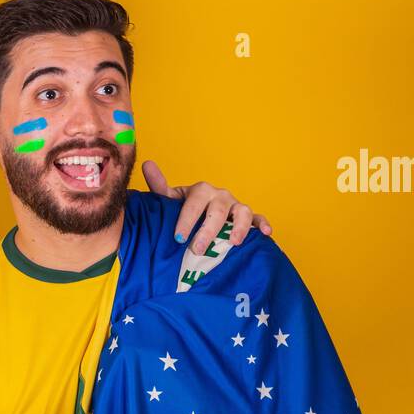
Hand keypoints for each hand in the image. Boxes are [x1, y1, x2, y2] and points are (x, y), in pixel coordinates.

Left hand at [142, 160, 272, 255]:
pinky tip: (266, 234)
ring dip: (240, 227)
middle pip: (218, 211)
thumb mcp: (171, 200)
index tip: (178, 237)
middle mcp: (220, 196)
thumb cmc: (185, 210)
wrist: (201, 215)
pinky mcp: (249, 217)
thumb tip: (147, 164)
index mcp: (201, 191)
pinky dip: (264, 224)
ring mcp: (236, 206)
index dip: (186, 220)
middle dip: (208, 230)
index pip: (194, 203)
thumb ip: (160, 187)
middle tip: (198, 249)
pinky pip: (259, 219)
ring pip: (242, 212)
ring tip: (234, 242)